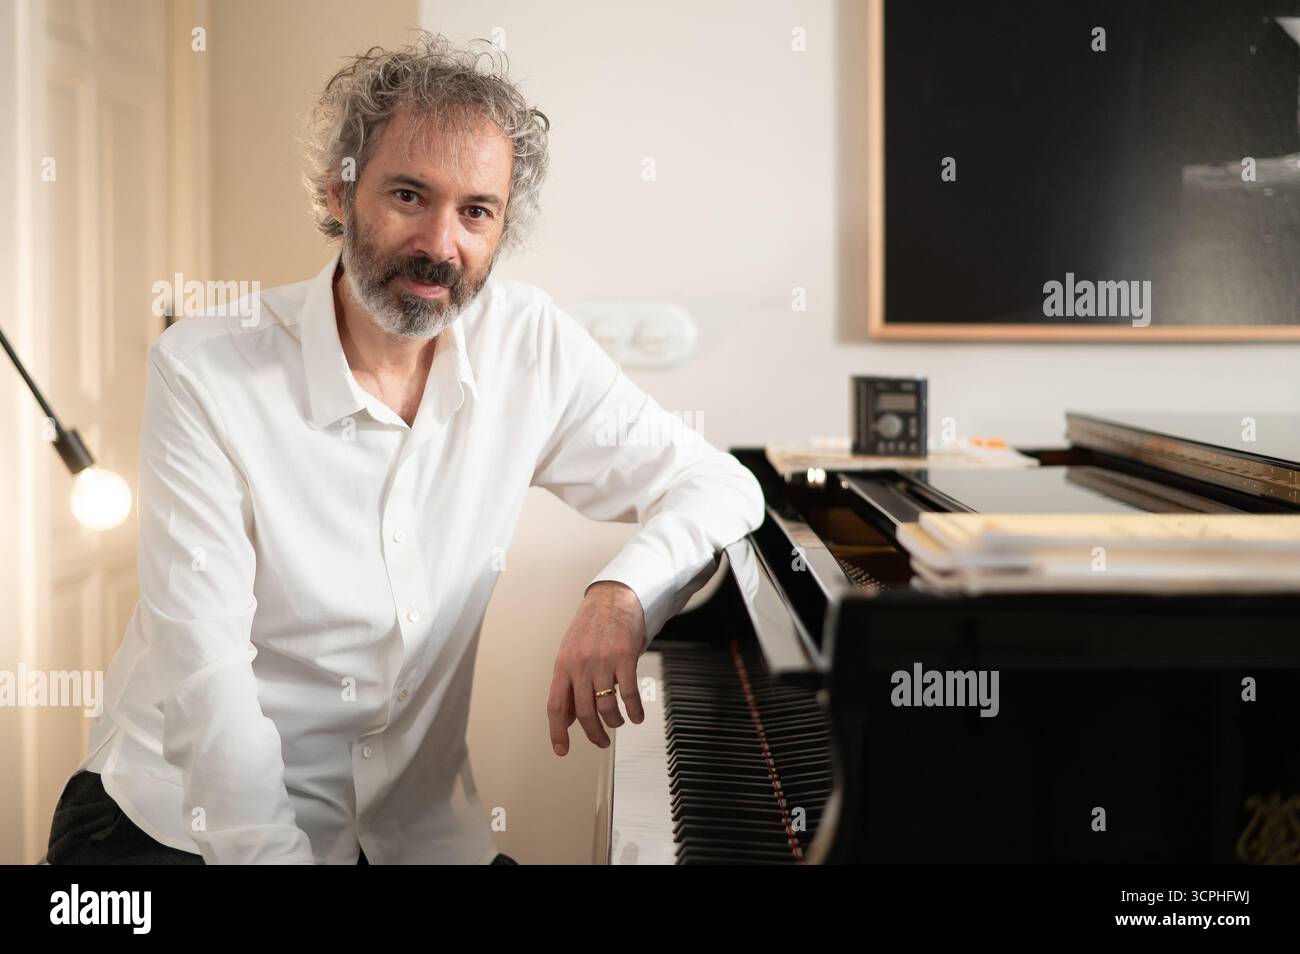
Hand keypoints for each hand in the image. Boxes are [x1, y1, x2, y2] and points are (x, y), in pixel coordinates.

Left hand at [547, 581, 647, 755]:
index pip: (556, 706)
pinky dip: (633, 710)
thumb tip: (567, 716)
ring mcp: (601, 662)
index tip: (561, 749)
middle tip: (601, 741)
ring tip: (618, 723)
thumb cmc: (592, 625)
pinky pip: (628, 694)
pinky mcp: (624, 658)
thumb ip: (569, 684)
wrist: (613, 597)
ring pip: (606, 707)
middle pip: (584, 712)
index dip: (558, 732)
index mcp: (562, 666)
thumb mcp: (571, 653)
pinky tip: (636, 715)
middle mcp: (579, 666)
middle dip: (593, 733)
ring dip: (614, 722)